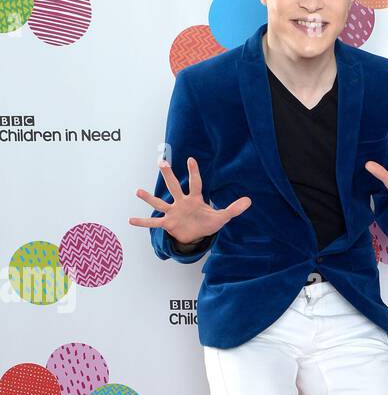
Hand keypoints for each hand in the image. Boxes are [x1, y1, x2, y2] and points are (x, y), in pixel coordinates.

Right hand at [129, 157, 250, 243]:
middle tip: (162, 162)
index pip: (195, 183)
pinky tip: (130, 220)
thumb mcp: (222, 217)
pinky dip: (143, 222)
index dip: (194, 172)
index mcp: (195, 199)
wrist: (196, 235)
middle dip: (169, 176)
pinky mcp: (168, 223)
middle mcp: (181, 202)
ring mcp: (173, 212)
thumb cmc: (207, 223)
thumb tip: (249, 200)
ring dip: (149, 198)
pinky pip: (154, 222)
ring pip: (160, 203)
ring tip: (138, 191)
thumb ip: (234, 209)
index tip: (191, 159)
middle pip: (174, 187)